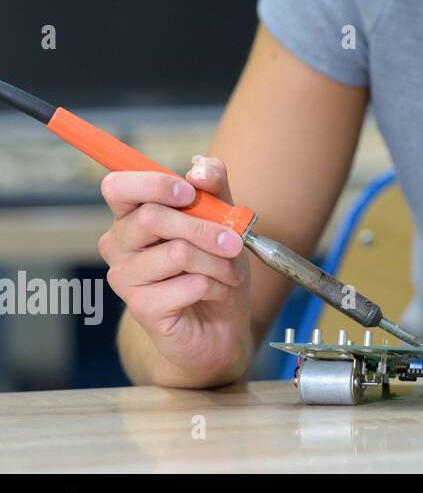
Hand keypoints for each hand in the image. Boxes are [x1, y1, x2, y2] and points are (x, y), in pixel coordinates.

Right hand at [98, 156, 252, 383]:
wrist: (221, 322)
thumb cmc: (215, 266)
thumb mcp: (224, 220)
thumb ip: (214, 188)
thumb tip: (199, 170)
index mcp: (132, 216)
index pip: (119, 186)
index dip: (153, 184)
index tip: (189, 194)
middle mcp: (119, 245)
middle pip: (151, 218)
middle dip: (204, 227)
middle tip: (233, 241)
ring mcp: (125, 278)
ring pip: (177, 253)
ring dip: (217, 261)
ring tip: (229, 272)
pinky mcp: (142, 308)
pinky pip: (188, 285)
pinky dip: (216, 285)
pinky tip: (216, 292)